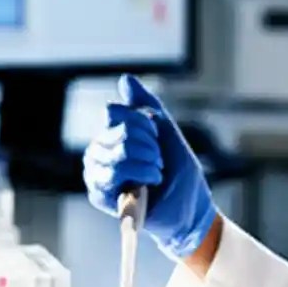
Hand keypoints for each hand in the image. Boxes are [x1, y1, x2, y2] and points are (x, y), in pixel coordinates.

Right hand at [82, 75, 217, 257]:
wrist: (190, 207)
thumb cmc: (178, 171)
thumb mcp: (166, 130)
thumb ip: (146, 104)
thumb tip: (125, 79)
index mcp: (112, 133)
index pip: (113, 111)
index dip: (141, 123)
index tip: (157, 139)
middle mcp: (98, 150)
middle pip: (118, 133)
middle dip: (149, 147)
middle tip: (159, 162)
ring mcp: (97, 173)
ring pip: (116, 155)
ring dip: (146, 164)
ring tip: (155, 175)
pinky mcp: (100, 196)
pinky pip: (112, 177)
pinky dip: (138, 179)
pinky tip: (147, 187)